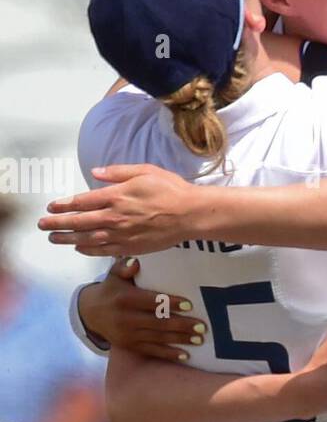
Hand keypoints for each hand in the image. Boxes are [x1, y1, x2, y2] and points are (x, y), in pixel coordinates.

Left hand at [40, 165, 202, 255]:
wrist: (190, 214)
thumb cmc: (170, 189)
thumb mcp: (144, 171)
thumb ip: (117, 172)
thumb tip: (95, 172)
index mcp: (116, 196)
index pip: (81, 202)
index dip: (63, 205)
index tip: (50, 206)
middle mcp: (115, 217)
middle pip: (78, 222)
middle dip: (57, 223)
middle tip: (42, 225)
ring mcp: (122, 235)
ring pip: (87, 239)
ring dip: (67, 239)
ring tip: (53, 239)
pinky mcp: (131, 247)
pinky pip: (103, 251)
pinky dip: (88, 250)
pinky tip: (79, 248)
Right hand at [79, 258, 205, 362]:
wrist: (90, 313)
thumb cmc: (112, 289)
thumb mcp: (114, 275)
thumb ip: (124, 267)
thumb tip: (135, 262)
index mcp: (125, 299)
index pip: (152, 301)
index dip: (170, 303)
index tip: (189, 305)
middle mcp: (126, 318)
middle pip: (158, 322)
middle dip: (182, 325)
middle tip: (202, 327)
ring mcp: (128, 335)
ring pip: (158, 338)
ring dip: (180, 340)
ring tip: (199, 339)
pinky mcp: (129, 346)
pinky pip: (152, 351)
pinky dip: (169, 354)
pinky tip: (185, 355)